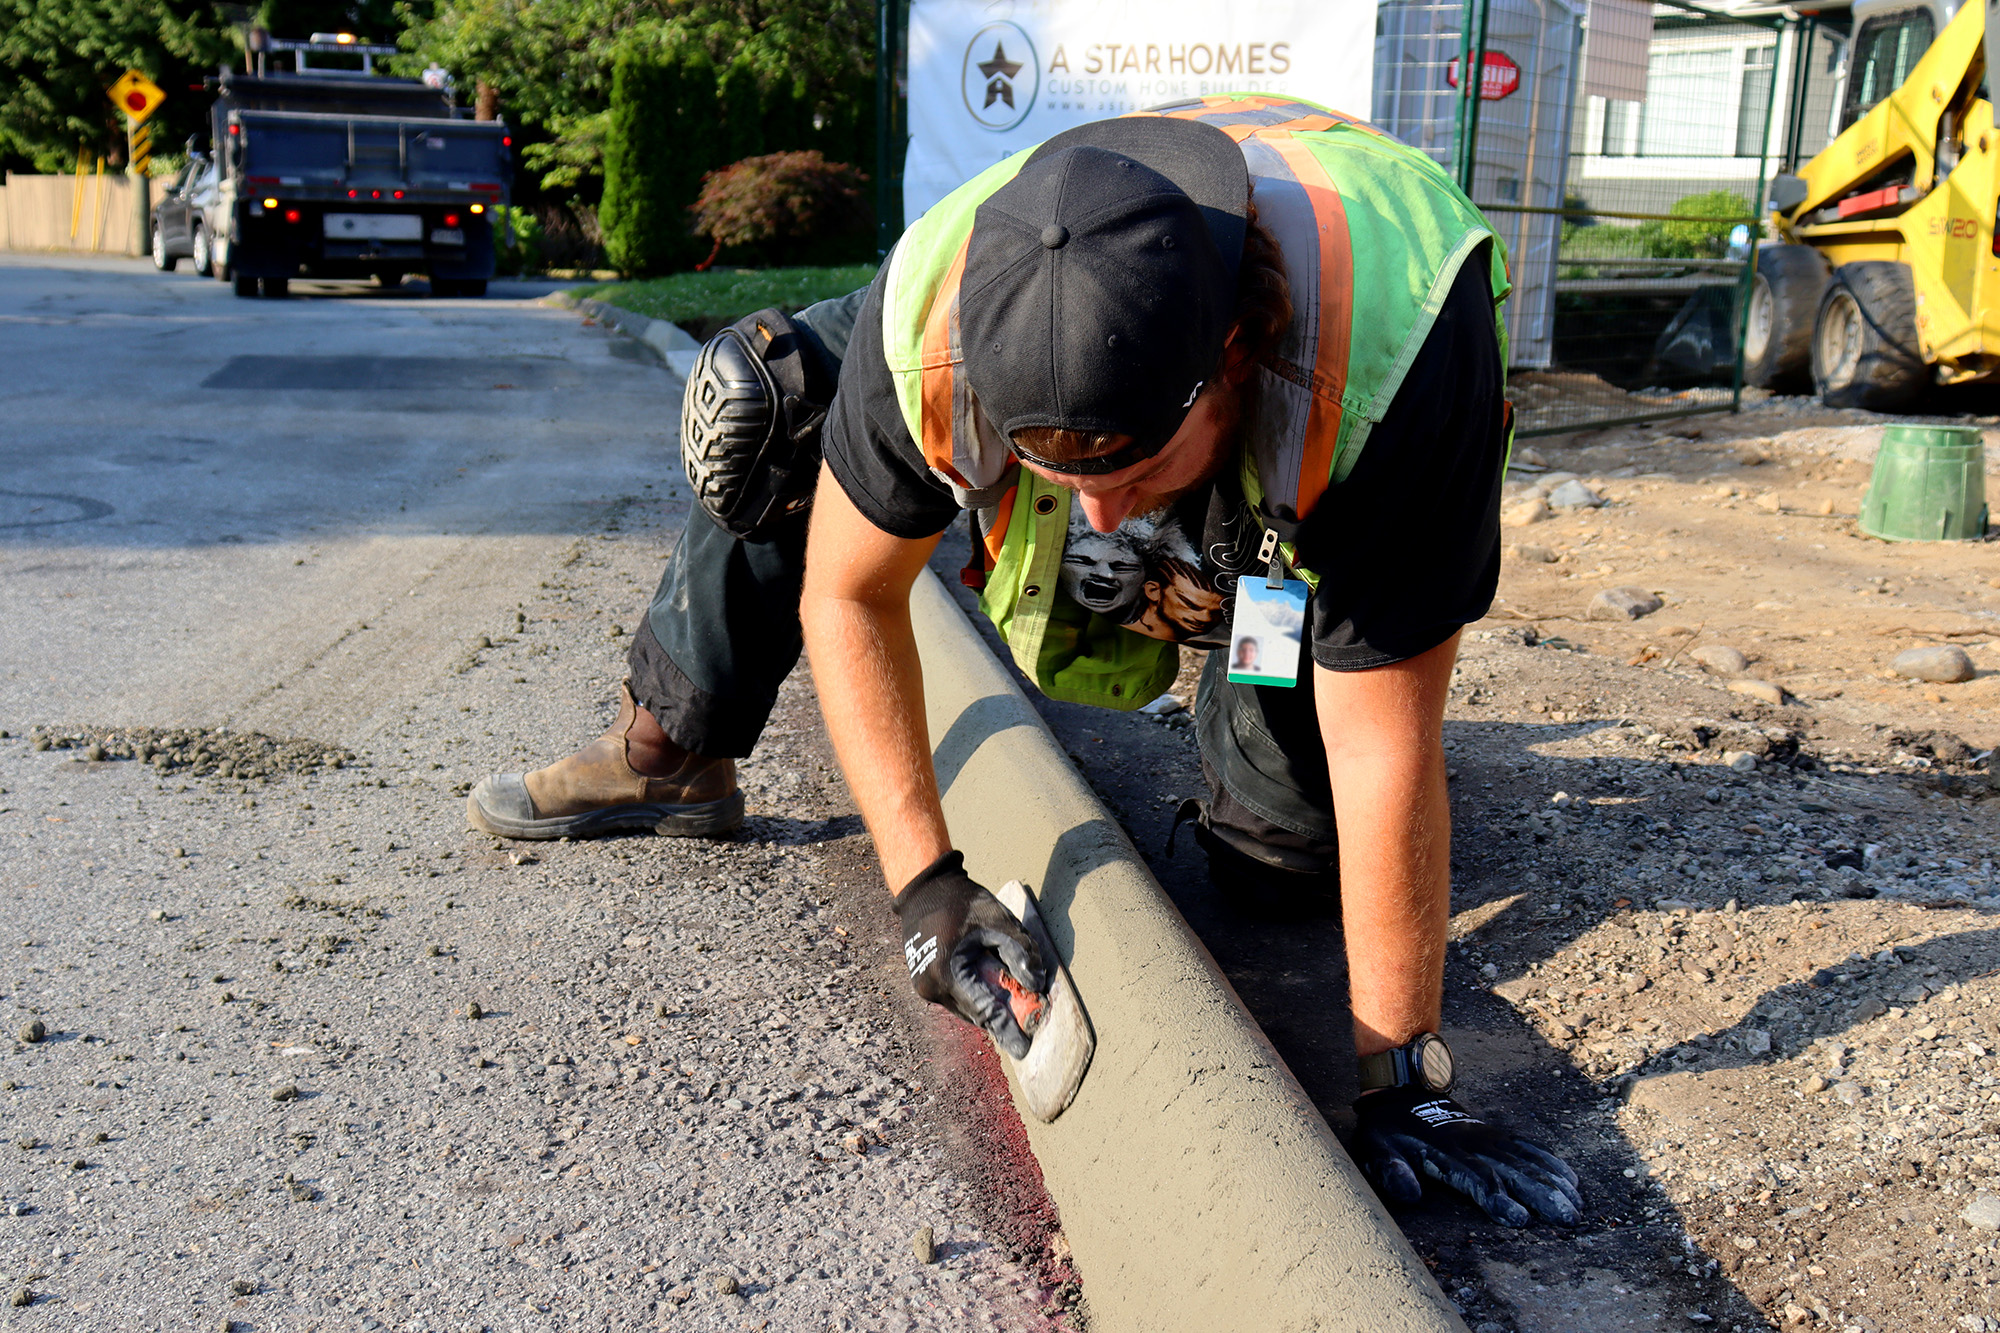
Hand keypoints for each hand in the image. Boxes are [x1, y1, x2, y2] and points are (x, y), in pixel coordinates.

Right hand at [893, 851, 1047, 1057]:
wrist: (925, 887)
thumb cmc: (961, 901)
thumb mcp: (997, 921)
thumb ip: (1019, 952)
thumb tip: (1036, 984)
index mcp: (947, 974)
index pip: (984, 1011)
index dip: (1007, 1030)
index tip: (1024, 1049)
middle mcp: (931, 988)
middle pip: (975, 1014)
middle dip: (1001, 1019)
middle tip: (1028, 1021)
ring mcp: (924, 987)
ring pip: (965, 1007)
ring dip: (988, 1006)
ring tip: (1012, 1000)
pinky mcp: (923, 981)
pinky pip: (955, 997)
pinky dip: (975, 995)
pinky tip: (990, 984)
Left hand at [1352, 1086, 1581, 1226]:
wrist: (1401, 1090)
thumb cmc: (1388, 1130)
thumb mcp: (1376, 1148)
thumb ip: (1390, 1169)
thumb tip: (1408, 1193)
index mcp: (1446, 1152)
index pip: (1478, 1177)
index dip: (1498, 1198)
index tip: (1520, 1218)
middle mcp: (1473, 1144)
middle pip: (1513, 1170)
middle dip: (1541, 1194)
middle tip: (1567, 1218)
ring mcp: (1487, 1136)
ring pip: (1526, 1159)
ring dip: (1552, 1182)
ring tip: (1576, 1205)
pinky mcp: (1494, 1133)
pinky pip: (1526, 1146)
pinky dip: (1549, 1161)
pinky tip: (1570, 1178)